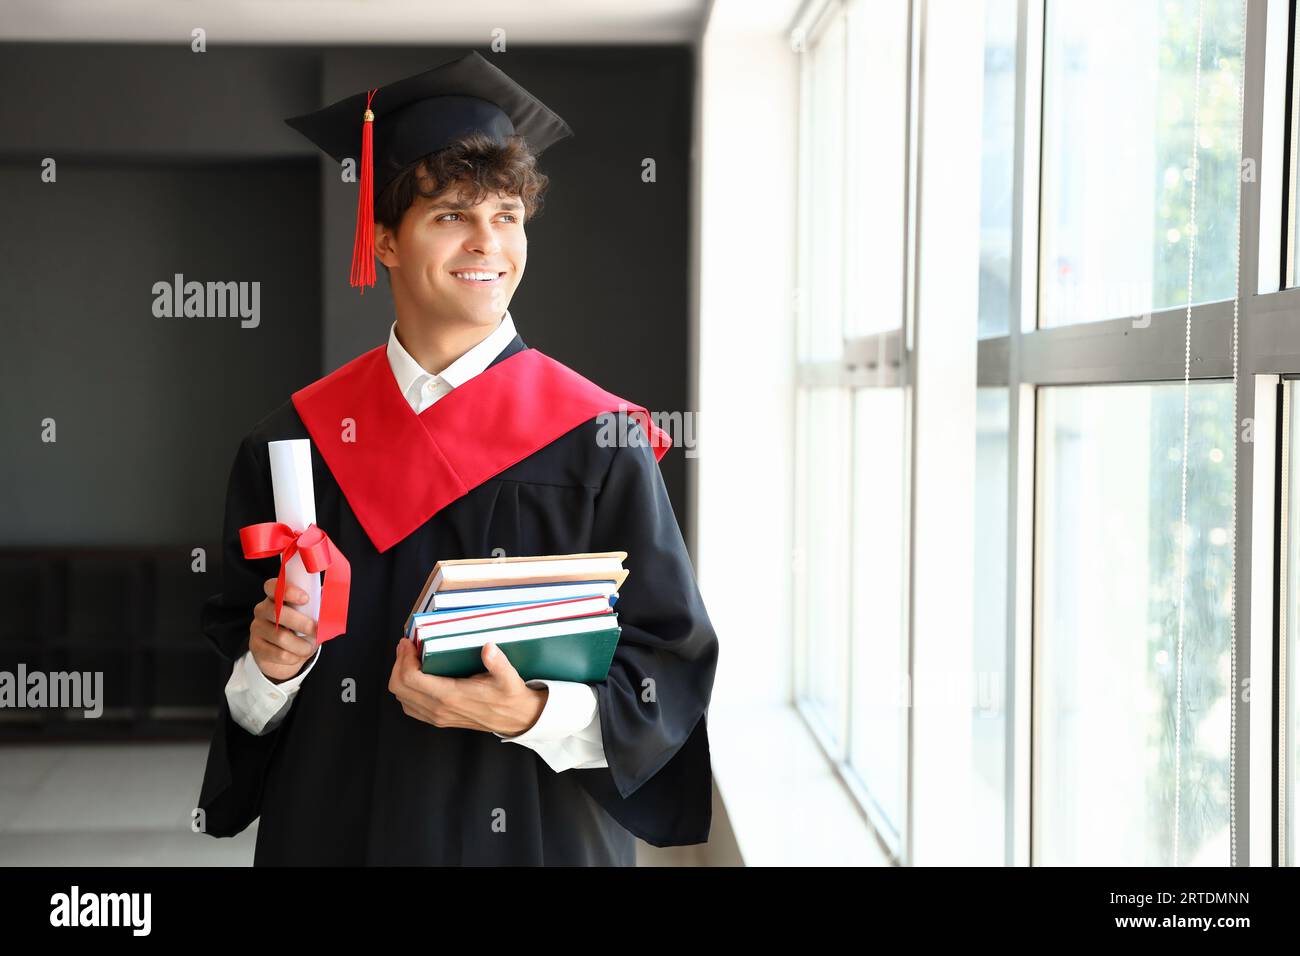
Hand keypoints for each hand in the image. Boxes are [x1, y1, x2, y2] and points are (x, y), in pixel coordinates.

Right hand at [249, 578, 317, 682]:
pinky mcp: (256, 647)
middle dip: (302, 623)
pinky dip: (294, 657)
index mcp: (275, 596)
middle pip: (278, 613)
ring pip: (281, 637)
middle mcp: (262, 609)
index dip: (288, 590)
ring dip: (301, 645)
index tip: (306, 598)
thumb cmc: (300, 629)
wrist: (286, 655)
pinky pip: (279, 654)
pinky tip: (297, 655)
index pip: (273, 587)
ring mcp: (257, 628)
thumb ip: (317, 604)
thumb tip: (332, 597)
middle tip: (316, 630)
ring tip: (308, 647)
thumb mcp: (309, 615)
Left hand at [388, 638, 546, 735]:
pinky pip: (410, 705)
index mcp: (451, 696)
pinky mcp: (438, 719)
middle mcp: (439, 709)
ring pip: (402, 697)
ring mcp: (437, 716)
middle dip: (398, 664)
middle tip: (405, 646)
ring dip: (400, 676)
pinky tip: (416, 675)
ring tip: (409, 658)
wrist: (516, 719)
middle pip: (399, 687)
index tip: (408, 642)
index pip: (411, 678)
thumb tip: (488, 647)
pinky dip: (406, 689)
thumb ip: (498, 663)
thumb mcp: (508, 677)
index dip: (404, 658)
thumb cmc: (510, 697)